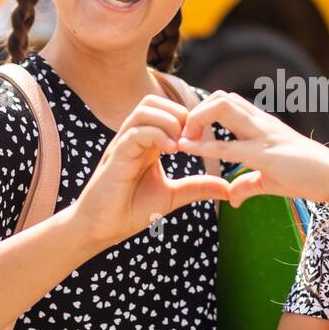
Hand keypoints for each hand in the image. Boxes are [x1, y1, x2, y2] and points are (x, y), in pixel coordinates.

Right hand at [71, 94, 228, 244]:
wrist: (101, 228)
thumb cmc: (131, 210)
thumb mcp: (172, 196)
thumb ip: (197, 187)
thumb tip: (228, 188)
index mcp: (148, 142)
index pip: (167, 111)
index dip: (189, 118)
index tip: (203, 139)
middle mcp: (134, 138)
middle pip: (154, 102)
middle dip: (179, 113)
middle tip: (194, 137)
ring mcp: (123, 144)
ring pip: (145, 109)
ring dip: (169, 120)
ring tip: (182, 143)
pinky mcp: (116, 156)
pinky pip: (136, 132)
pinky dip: (156, 134)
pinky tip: (171, 150)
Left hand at [174, 91, 328, 206]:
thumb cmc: (307, 176)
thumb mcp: (270, 181)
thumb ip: (247, 185)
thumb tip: (231, 198)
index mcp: (262, 125)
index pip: (227, 102)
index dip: (203, 113)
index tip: (188, 135)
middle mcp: (261, 123)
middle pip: (220, 97)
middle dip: (195, 112)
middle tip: (182, 137)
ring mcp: (263, 135)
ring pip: (222, 108)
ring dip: (196, 120)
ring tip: (182, 141)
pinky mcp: (265, 155)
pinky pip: (228, 146)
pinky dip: (203, 146)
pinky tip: (186, 149)